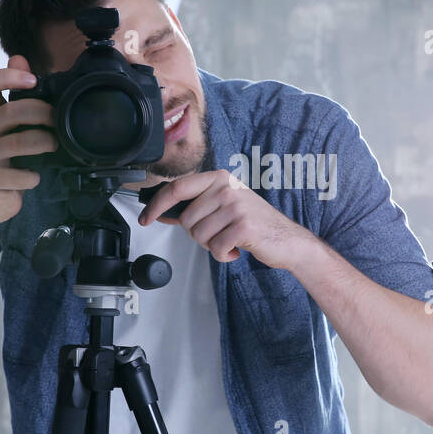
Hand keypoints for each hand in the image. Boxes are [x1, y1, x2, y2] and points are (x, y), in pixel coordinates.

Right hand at [0, 55, 55, 222]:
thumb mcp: (11, 126)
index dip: (8, 75)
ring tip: (54, 146)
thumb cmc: (7, 158)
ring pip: (18, 142)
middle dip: (42, 113)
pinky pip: (19, 175)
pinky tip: (36, 176)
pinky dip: (33, 176)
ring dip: (44, 142)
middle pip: (12, 112)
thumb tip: (19, 58)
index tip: (33, 80)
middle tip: (57, 121)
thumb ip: (18, 96)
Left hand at [137, 169, 318, 267]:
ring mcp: (236, 205)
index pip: (177, 188)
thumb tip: (161, 211)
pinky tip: (237, 249)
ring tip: (230, 239)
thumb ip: (195, 206)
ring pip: (199, 235)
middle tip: (219, 233)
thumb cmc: (254, 223)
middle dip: (198, 234)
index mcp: (219, 178)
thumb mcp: (223, 206)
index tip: (145, 217)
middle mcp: (227, 188)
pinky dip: (223, 255)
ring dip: (212, 245)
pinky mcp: (243, 226)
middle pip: (186, 219)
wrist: (287, 240)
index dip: (156, 205)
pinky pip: (215, 247)